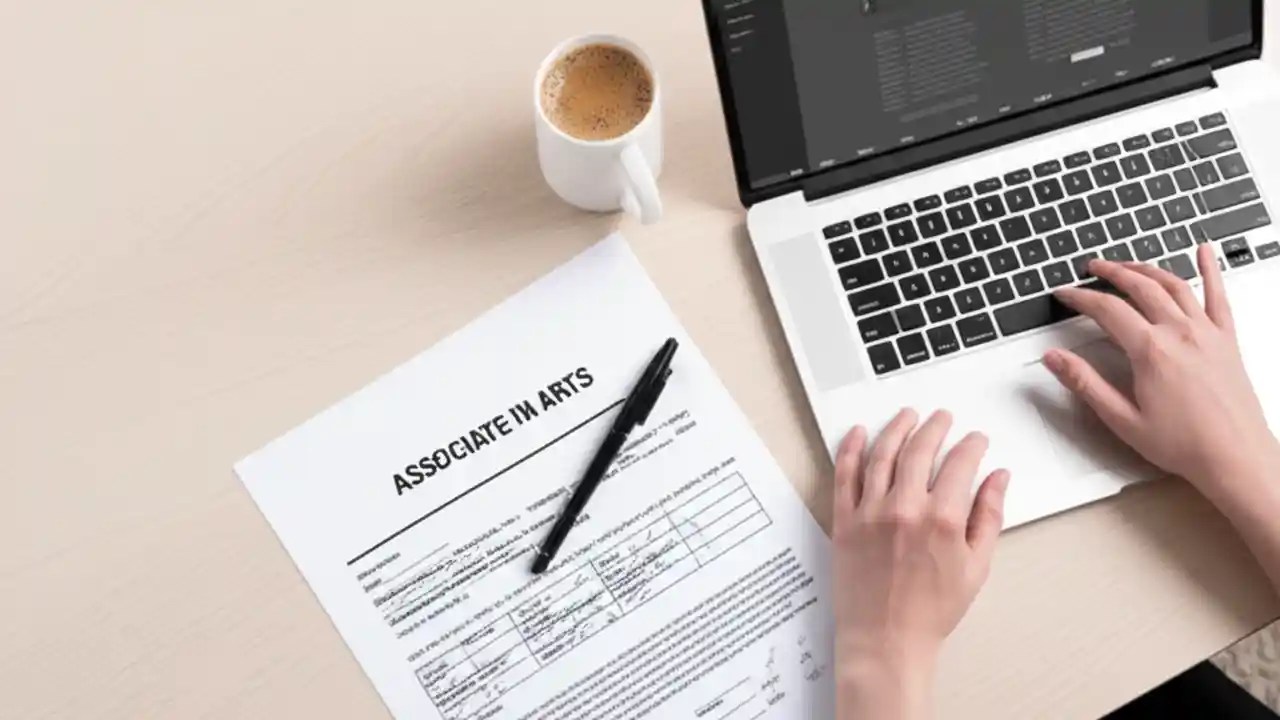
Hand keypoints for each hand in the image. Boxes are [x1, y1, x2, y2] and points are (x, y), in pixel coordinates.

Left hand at [833, 409, 1009, 719]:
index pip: (960, 464)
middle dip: (935, 427)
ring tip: (907, 415)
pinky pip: (844, 475)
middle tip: (941, 417)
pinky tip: (858, 433)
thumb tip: (999, 478)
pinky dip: (851, 449)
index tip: (975, 439)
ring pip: (883, 454)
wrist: (887, 640)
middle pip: (920, 450)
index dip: (971, 445)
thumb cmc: (933, 610)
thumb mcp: (977, 566)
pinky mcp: (844, 521)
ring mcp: (870, 512)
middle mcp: (905, 508)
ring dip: (896, 428)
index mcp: (943, 519)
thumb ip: (989, 516)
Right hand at [1045, 245, 1279, 505]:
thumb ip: (1084, 383)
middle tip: (1092, 267)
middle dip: (1111, 272)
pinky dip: (1211, 269)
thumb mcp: (1122, 418)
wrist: (1235, 458)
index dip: (1080, 297)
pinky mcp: (1227, 339)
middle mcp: (1180, 333)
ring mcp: (1207, 332)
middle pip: (1139, 287)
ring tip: (1128, 264)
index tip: (1065, 293)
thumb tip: (1054, 359)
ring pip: (1173, 284)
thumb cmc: (1185, 444)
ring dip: (1146, 268)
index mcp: (1151, 351)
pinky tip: (1204, 251)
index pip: (1107, 309)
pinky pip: (1218, 295)